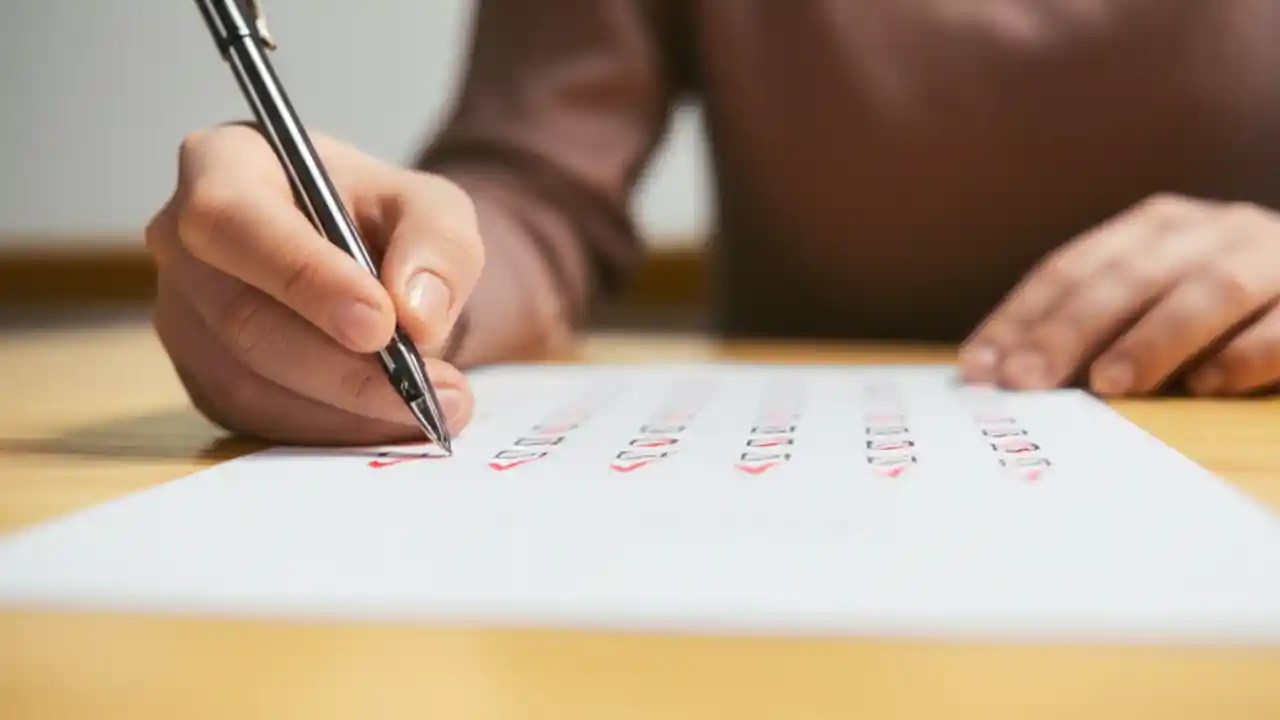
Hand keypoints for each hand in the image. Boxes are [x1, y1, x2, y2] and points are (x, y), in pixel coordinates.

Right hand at [147, 125, 483, 443]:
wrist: (368, 264)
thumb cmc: (383, 219)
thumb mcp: (432, 206)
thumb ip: (438, 244)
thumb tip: (416, 314)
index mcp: (222, 165)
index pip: (235, 220)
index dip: (304, 277)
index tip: (381, 323)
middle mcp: (182, 243)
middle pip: (242, 317)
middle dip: (342, 367)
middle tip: (425, 389)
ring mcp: (184, 318)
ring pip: (248, 383)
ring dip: (344, 410)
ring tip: (428, 409)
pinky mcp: (204, 379)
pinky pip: (257, 421)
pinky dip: (331, 431)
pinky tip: (389, 423)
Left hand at [960, 193, 1279, 396]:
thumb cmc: (1227, 309)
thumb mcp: (1155, 301)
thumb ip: (1095, 327)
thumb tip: (1004, 373)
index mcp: (1156, 227)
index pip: (1071, 268)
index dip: (1022, 317)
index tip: (981, 367)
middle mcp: (1211, 230)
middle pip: (1129, 276)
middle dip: (1070, 329)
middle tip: (1026, 379)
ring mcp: (1272, 258)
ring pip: (1208, 291)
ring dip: (1153, 339)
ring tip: (1108, 385)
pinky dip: (1245, 354)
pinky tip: (1206, 386)